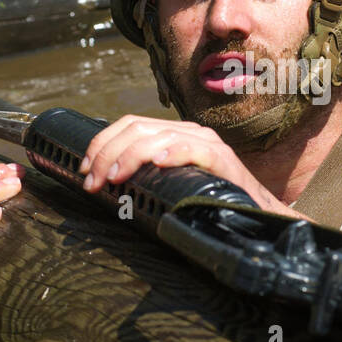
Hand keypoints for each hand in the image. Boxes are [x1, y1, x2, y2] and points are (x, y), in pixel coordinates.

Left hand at [78, 116, 298, 215]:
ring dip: (129, 156)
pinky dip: (173, 152)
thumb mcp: (173, 186)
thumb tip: (105, 184)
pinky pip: (195, 149)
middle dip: (106, 153)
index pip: (130, 124)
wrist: (258, 217)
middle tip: (92, 181)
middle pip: (138, 127)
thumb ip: (147, 178)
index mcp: (175, 136)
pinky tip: (157, 163)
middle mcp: (190, 133)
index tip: (84, 168)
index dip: (102, 143)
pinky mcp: (224, 161)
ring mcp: (208, 145)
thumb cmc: (212, 205)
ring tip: (113, 177)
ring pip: (160, 135)